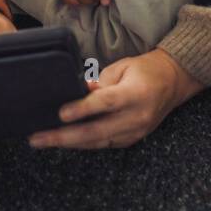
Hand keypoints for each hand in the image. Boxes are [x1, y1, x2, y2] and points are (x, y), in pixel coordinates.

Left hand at [27, 48, 203, 149]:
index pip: (105, 103)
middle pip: (97, 131)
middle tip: (38, 137)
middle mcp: (137, 117)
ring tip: (44, 140)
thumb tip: (76, 93)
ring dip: (69, 142)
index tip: (61, 114)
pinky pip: (103, 143)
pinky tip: (64, 140)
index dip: (82, 109)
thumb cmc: (144, 70)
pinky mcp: (132, 139)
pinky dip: (82, 143)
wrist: (173, 83)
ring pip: (97, 142)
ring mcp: (135, 132)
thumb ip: (100, 83)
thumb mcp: (122, 67)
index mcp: (136, 93)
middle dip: (64, 136)